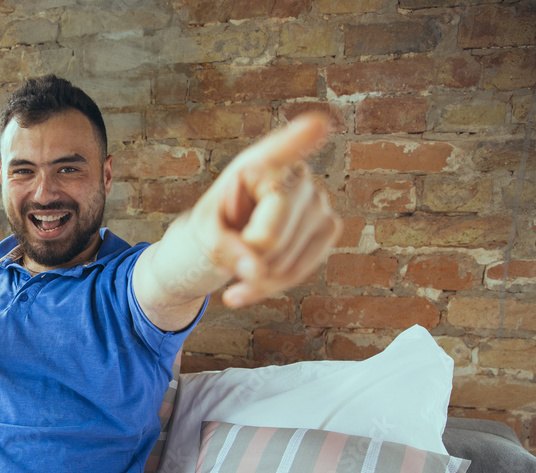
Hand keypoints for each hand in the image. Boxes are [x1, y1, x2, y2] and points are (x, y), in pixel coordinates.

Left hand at [189, 113, 341, 307]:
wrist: (234, 231)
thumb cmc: (218, 220)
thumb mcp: (205, 231)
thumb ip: (222, 249)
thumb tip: (255, 271)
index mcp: (260, 162)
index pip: (282, 150)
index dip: (300, 139)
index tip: (319, 124)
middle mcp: (298, 175)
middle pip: (270, 240)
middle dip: (245, 258)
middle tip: (230, 250)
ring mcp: (320, 200)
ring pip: (284, 263)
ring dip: (256, 277)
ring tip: (242, 259)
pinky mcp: (330, 226)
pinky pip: (300, 271)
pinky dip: (271, 285)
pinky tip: (252, 281)